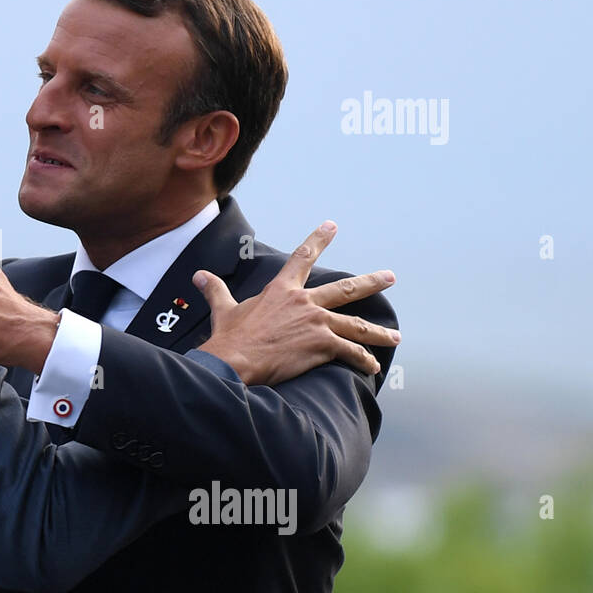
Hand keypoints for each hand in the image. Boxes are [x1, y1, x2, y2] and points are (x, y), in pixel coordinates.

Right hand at [194, 221, 399, 385]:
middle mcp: (304, 302)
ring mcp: (316, 324)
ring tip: (394, 336)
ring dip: (377, 332)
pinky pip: (350, 352)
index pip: (303, 257)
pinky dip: (364, 360)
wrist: (234, 361)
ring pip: (356, 326)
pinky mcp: (322, 346)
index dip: (318, 239)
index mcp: (282, 290)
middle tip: (390, 276)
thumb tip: (198, 276)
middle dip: (371, 282)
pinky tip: (373, 366)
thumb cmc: (229, 337)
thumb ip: (216, 290)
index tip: (332, 226)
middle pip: (345, 289)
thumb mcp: (223, 310)